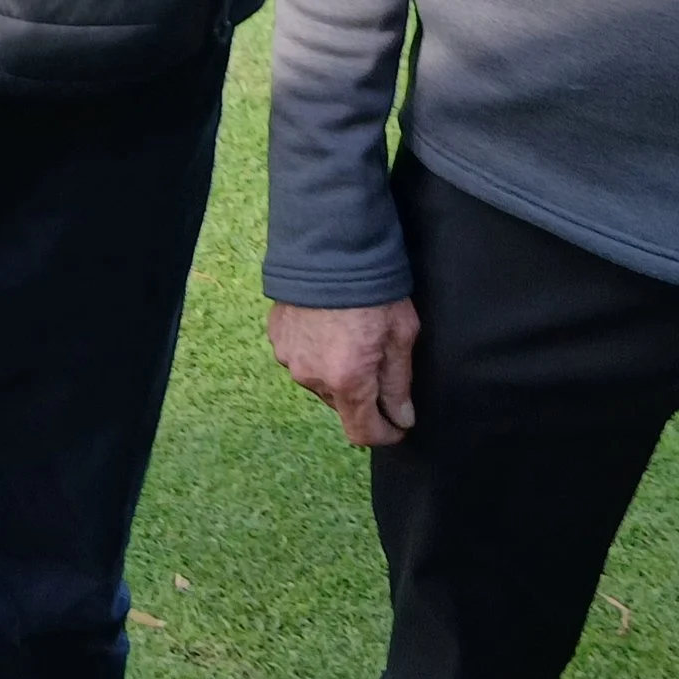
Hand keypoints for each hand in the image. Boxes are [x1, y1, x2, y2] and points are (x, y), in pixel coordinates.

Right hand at [269, 299, 419, 447]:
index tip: (398, 424)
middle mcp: (312, 377)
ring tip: (352, 338)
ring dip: (337, 373)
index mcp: (347, 381)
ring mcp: (290, 357)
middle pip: (342, 405)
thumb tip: (401, 418)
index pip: (362, 432)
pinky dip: (317, 351)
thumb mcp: (401, 335)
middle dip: (364, 395)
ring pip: (320, 381)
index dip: (385, 434)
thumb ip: (399, 384)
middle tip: (379, 362)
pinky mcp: (277, 336)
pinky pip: (301, 357)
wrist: (331, 245)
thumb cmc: (373, 289)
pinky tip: (329, 326)